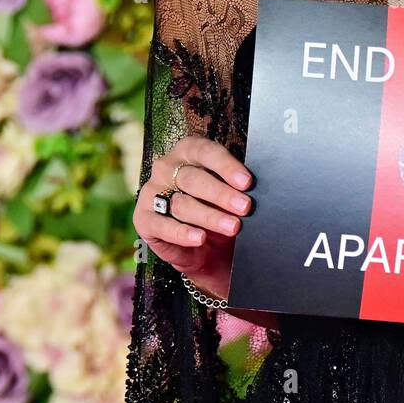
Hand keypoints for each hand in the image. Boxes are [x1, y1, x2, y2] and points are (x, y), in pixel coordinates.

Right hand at [133, 135, 279, 330]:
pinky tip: (200, 238)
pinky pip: (162, 225)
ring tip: (234, 227)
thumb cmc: (222, 212)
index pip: (205, 151)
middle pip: (193, 178)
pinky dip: (182, 233)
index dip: (226, 166)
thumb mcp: (232, 196)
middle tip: (246, 207)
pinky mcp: (143, 219)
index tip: (248, 182)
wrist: (209, 251)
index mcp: (188, 152)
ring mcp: (151, 193)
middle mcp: (166, 168)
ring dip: (210, 216)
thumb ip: (238, 186)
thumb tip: (259, 185)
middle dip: (222, 194)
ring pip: (182, 203)